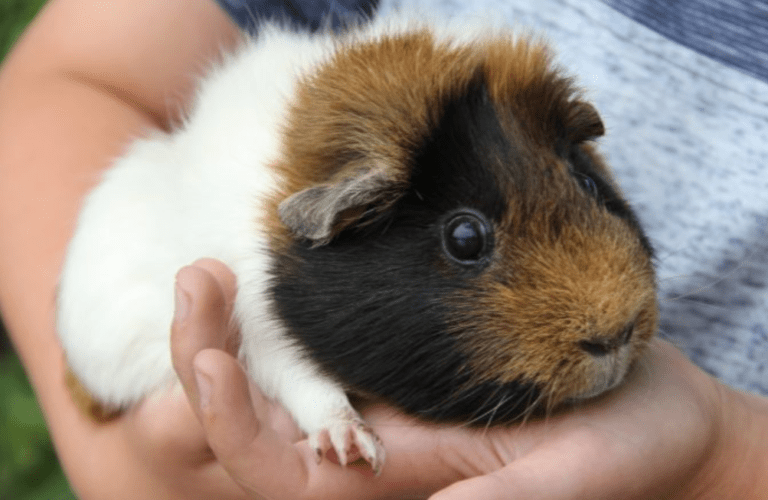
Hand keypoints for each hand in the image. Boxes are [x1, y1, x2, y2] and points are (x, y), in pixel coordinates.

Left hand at [166, 259, 762, 499]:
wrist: (654, 409)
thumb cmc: (623, 450)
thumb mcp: (567, 480)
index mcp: (396, 481)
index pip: (282, 472)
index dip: (233, 423)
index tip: (212, 358)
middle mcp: (376, 443)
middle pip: (259, 416)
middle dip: (210, 353)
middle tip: (198, 277)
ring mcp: (386, 395)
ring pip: (281, 375)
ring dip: (237, 325)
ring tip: (211, 267)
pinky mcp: (405, 356)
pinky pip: (325, 339)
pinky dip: (286, 308)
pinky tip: (271, 264)